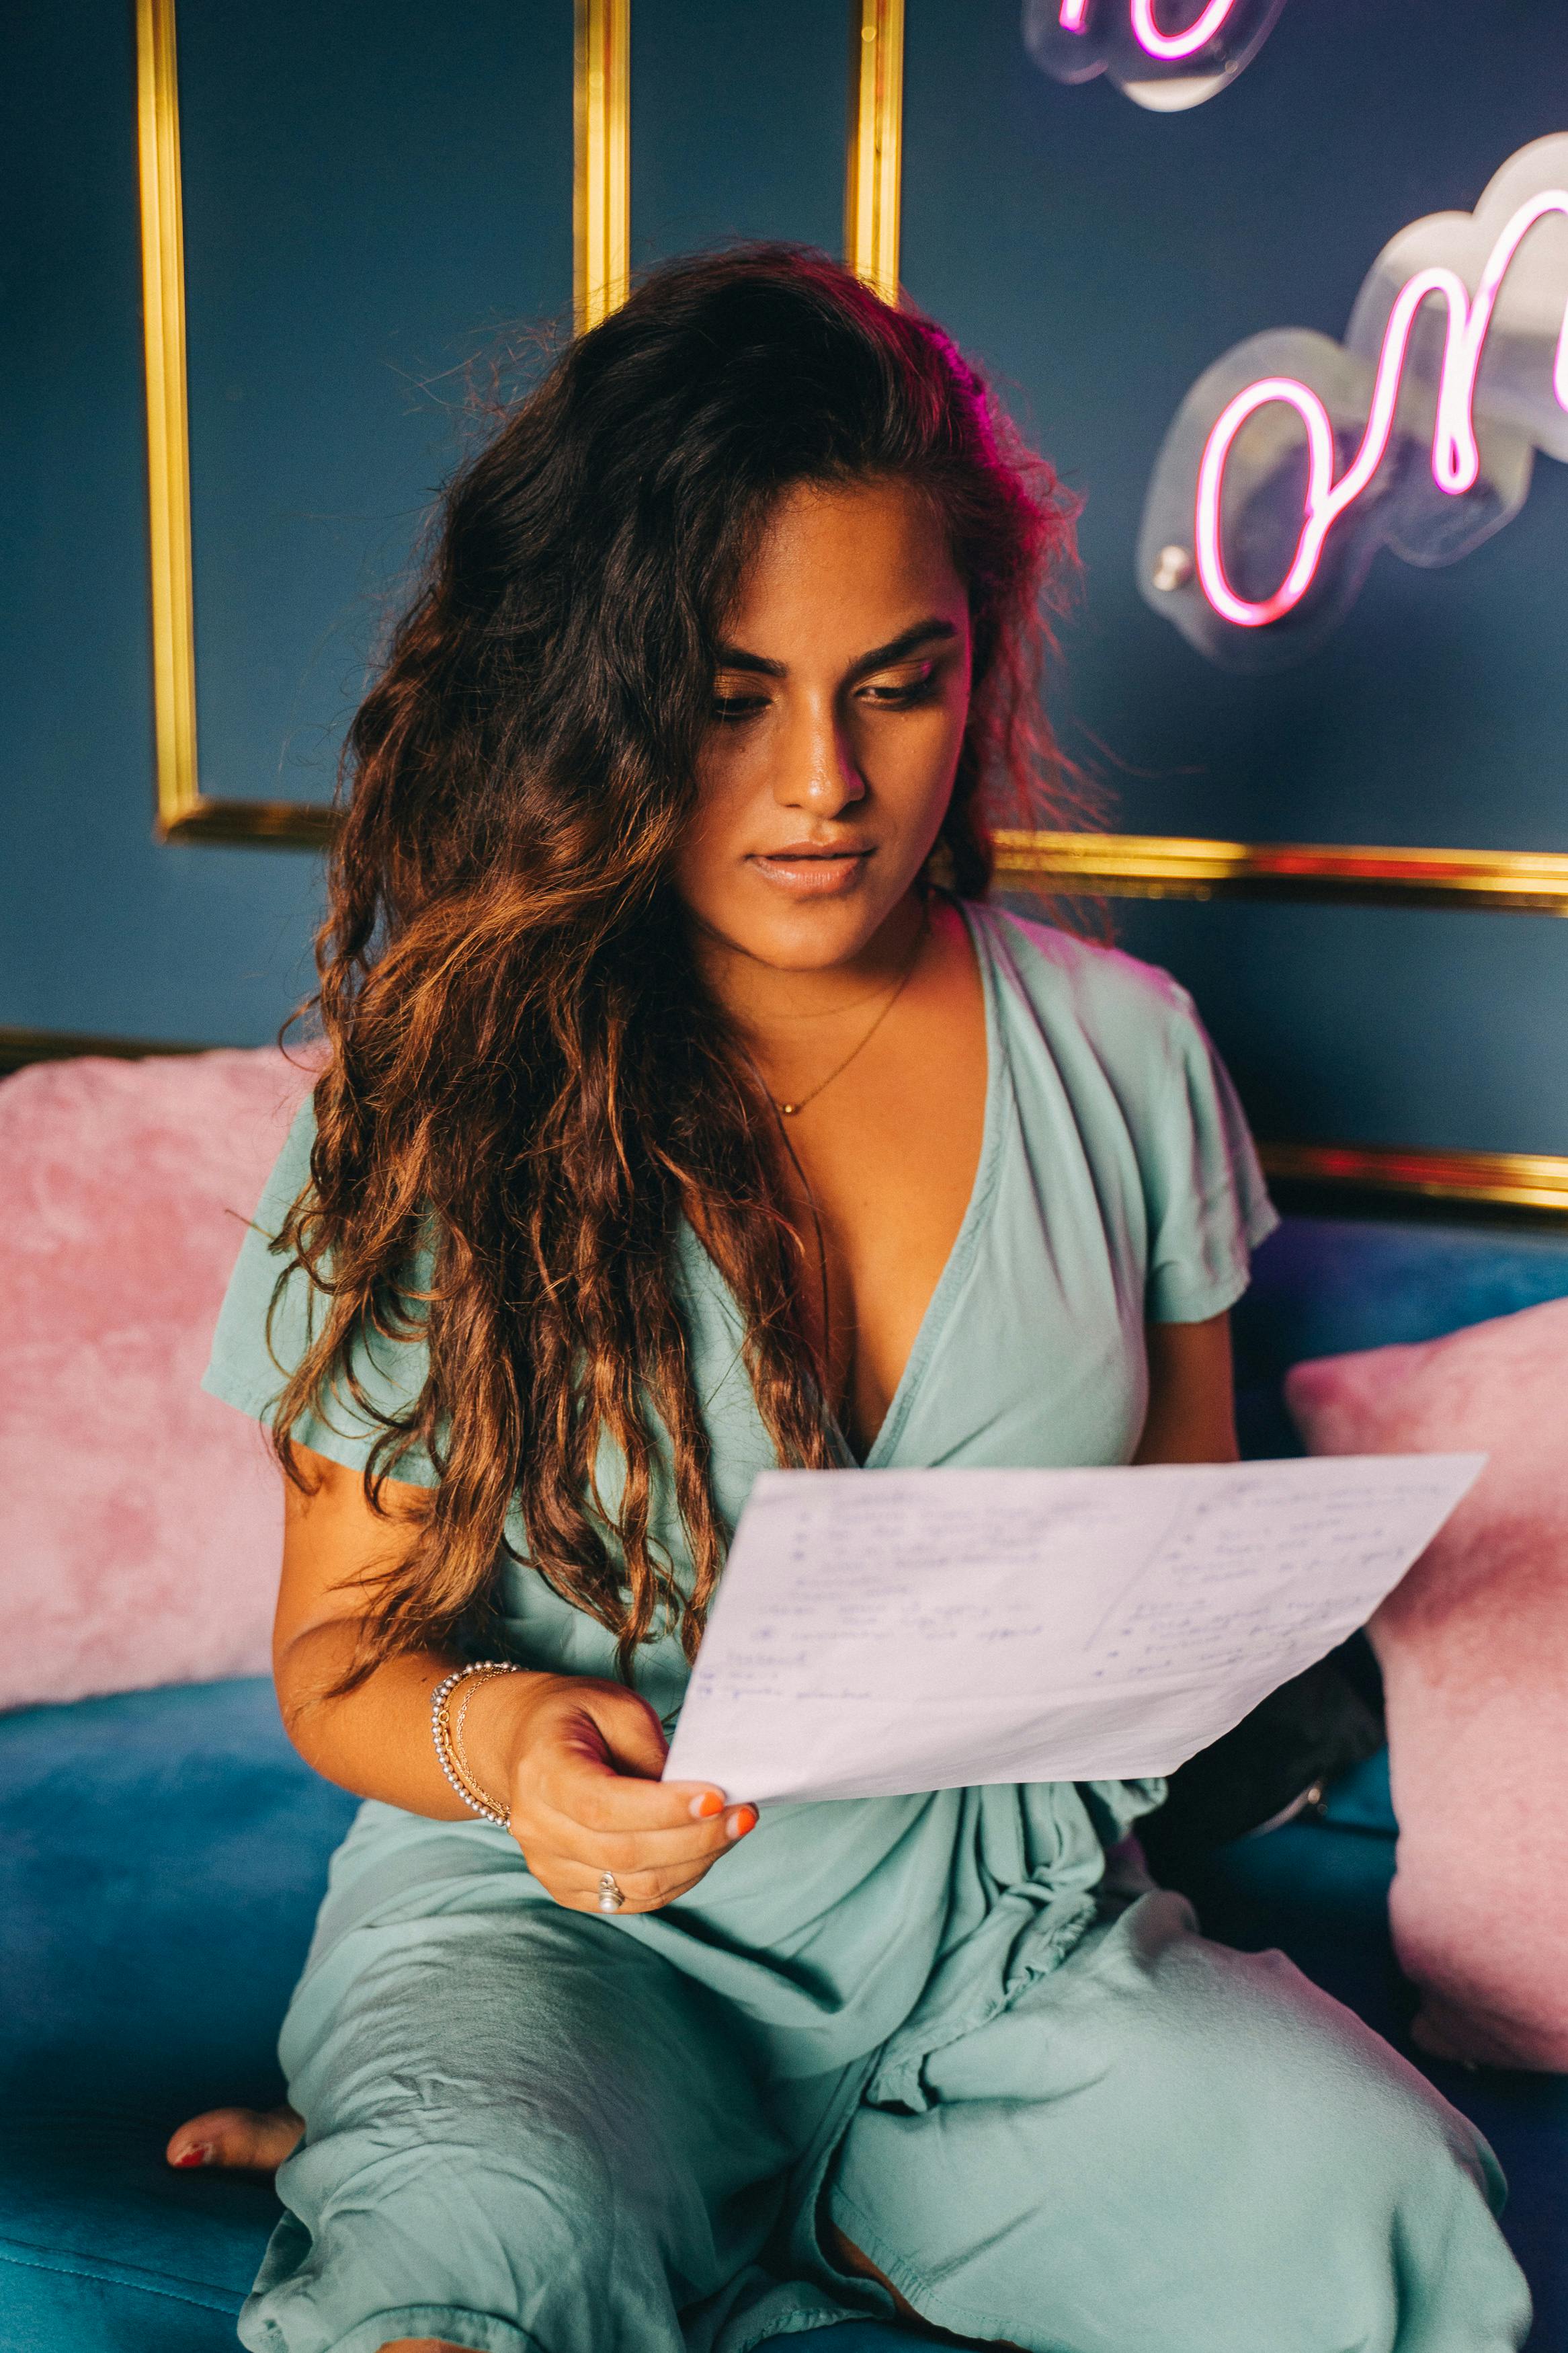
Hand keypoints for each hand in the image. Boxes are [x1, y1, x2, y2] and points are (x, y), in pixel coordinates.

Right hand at [475, 1672, 755, 1913]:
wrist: (527, 1742)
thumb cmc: (578, 1717)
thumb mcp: (616, 1707)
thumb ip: (652, 1752)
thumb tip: (699, 1798)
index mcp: (542, 1771)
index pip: (603, 1806)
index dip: (664, 1810)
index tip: (717, 1797)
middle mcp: (536, 1827)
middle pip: (623, 1854)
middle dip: (695, 1838)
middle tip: (744, 1814)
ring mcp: (546, 1865)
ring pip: (634, 1886)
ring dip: (695, 1862)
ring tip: (732, 1829)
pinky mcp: (566, 1889)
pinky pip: (631, 1900)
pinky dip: (676, 1879)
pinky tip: (703, 1850)